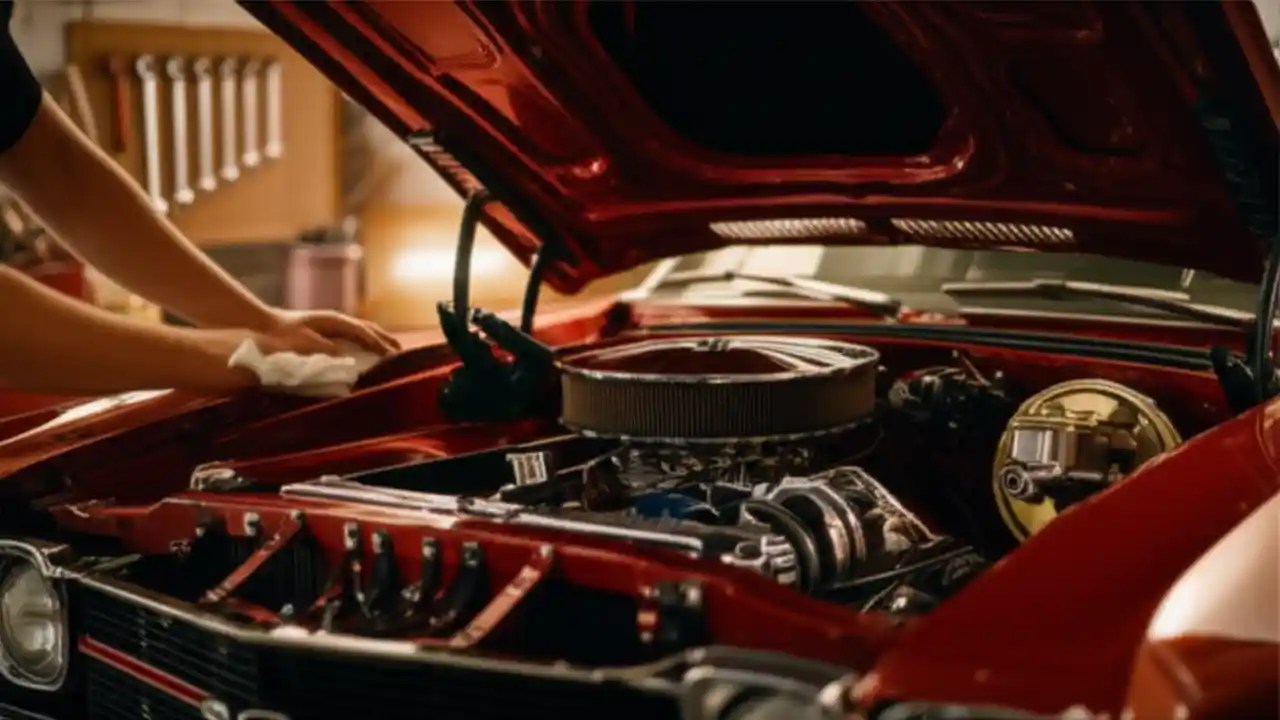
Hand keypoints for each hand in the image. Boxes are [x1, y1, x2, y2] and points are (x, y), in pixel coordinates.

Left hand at [262, 309, 399, 355]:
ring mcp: (334, 323)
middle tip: (402, 352)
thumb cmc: (284, 334)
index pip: (364, 332)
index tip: (393, 356)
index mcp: (335, 321)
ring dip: (379, 339)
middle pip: (369, 328)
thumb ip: (324, 348)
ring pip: (364, 330)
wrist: (268, 324)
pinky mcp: (329, 329)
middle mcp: (338, 320)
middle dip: (386, 339)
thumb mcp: (303, 342)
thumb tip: (345, 354)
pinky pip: (355, 334)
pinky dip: (368, 340)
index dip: (380, 344)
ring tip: (391, 350)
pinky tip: (370, 349)